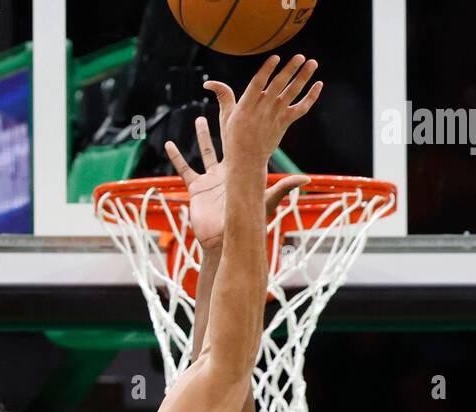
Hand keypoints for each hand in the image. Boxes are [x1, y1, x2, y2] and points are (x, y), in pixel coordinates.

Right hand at [167, 117, 309, 251]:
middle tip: (225, 106)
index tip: (247, 111)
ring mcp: (211, 180)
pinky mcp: (196, 188)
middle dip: (225, 125)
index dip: (244, 129)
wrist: (224, 240)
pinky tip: (169, 144)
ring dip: (202, 136)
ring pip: (205, 151)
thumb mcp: (264, 201)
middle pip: (225, 142)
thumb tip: (306, 179)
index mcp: (242, 172)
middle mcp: (227, 173)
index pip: (244, 145)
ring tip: (199, 119)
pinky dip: (176, 157)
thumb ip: (283, 188)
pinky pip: (184, 169)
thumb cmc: (245, 223)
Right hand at [220, 53, 322, 165]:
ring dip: (303, 78)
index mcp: (245, 108)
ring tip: (313, 63)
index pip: (257, 85)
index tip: (275, 58)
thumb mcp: (225, 118)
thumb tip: (209, 83)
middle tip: (300, 56)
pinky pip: (300, 109)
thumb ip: (223, 96)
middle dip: (290, 70)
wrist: (247, 163)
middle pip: (278, 87)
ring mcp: (275, 118)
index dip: (267, 71)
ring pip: (291, 94)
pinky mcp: (284, 124)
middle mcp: (262, 111)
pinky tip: (318, 85)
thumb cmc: (234, 139)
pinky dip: (311, 98)